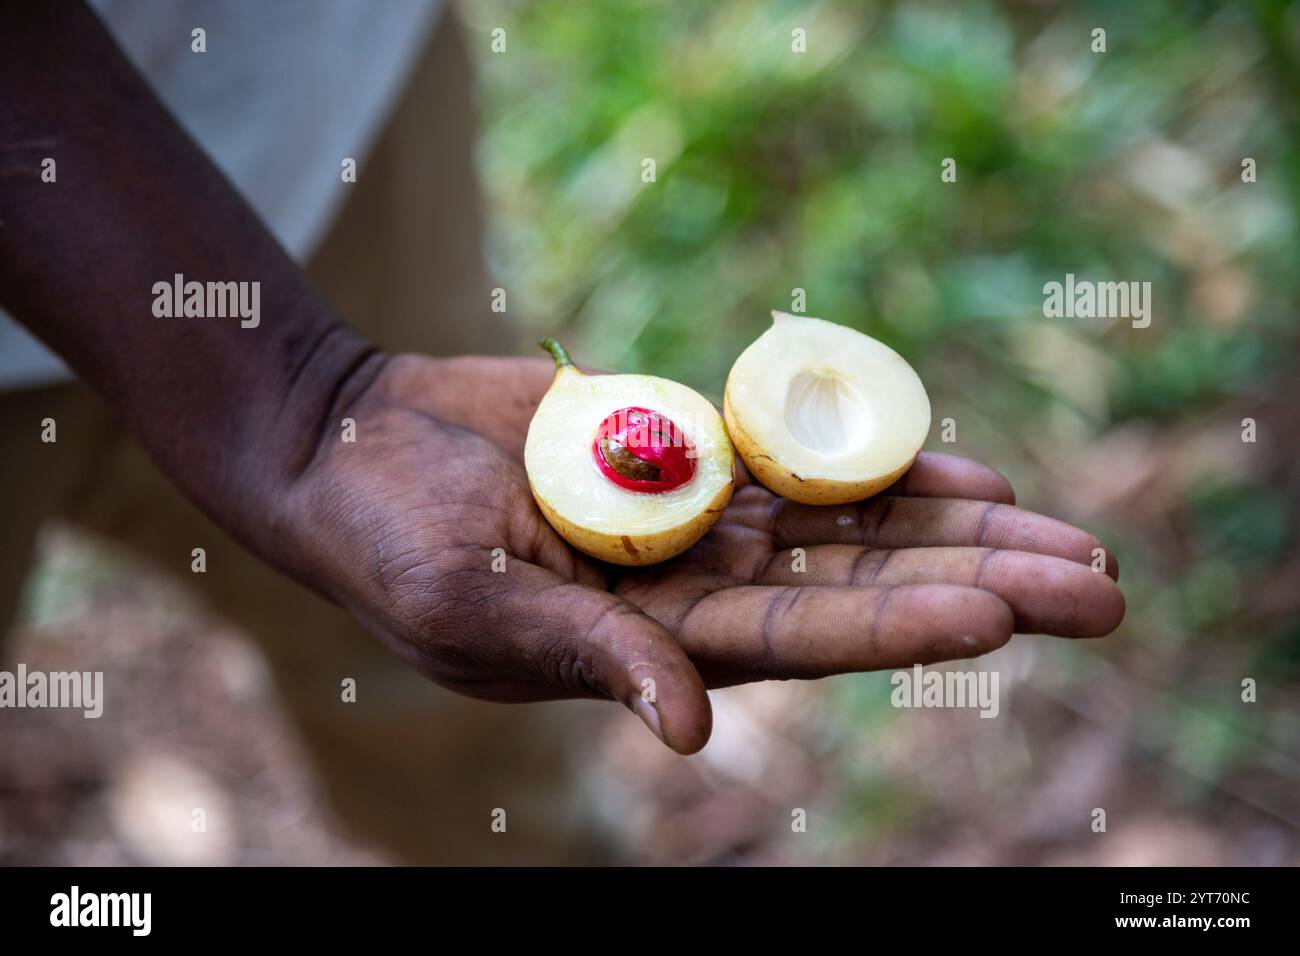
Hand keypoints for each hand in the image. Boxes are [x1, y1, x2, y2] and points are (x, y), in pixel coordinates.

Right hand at [280, 353, 1123, 753]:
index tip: (998, 614)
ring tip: (1071, 535)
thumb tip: (690, 733)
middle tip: (1101, 586)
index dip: (896, 626)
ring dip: (961, 530)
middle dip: (978, 586)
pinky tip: (970, 473)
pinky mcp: (690, 447)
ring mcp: (703, 513)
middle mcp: (698, 584)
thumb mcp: (472, 611)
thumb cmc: (385, 540)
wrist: (357, 444)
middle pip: (861, 588)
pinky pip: (805, 459)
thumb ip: (589, 657)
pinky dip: (883, 464)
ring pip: (855, 526)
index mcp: (652, 642)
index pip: (799, 639)